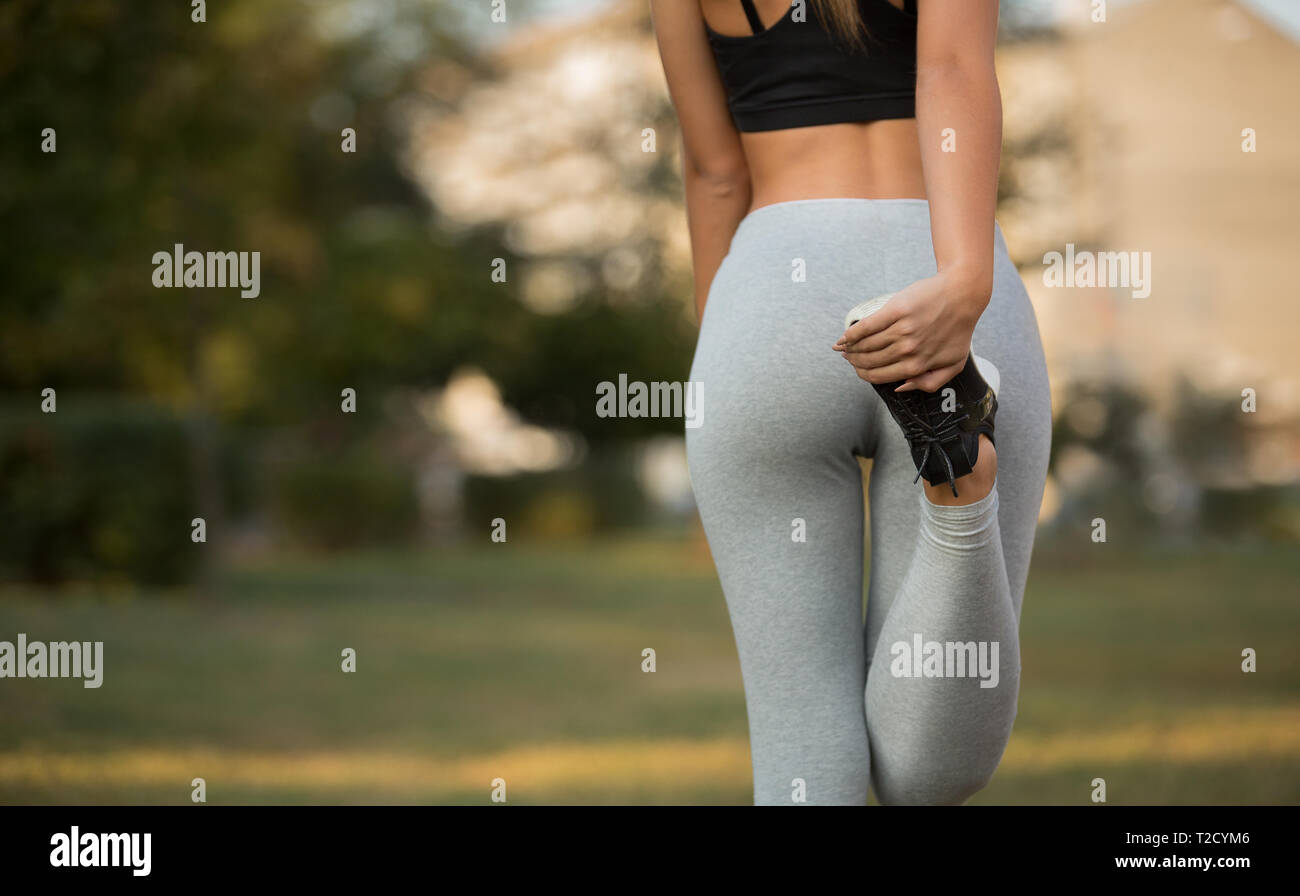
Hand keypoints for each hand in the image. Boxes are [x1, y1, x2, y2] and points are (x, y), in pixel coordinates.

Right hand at [832, 270, 989, 392]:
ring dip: (850, 348)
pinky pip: (867, 326)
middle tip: (848, 358)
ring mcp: (901, 330)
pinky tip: (844, 337)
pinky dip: (852, 333)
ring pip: (866, 345)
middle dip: (854, 362)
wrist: (962, 294)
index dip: (864, 375)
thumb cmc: (959, 328)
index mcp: (918, 366)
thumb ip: (930, 382)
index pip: (880, 376)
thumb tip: (900, 388)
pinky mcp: (895, 310)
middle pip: (869, 361)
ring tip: (845, 348)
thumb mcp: (954, 364)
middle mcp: (907, 350)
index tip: (858, 370)